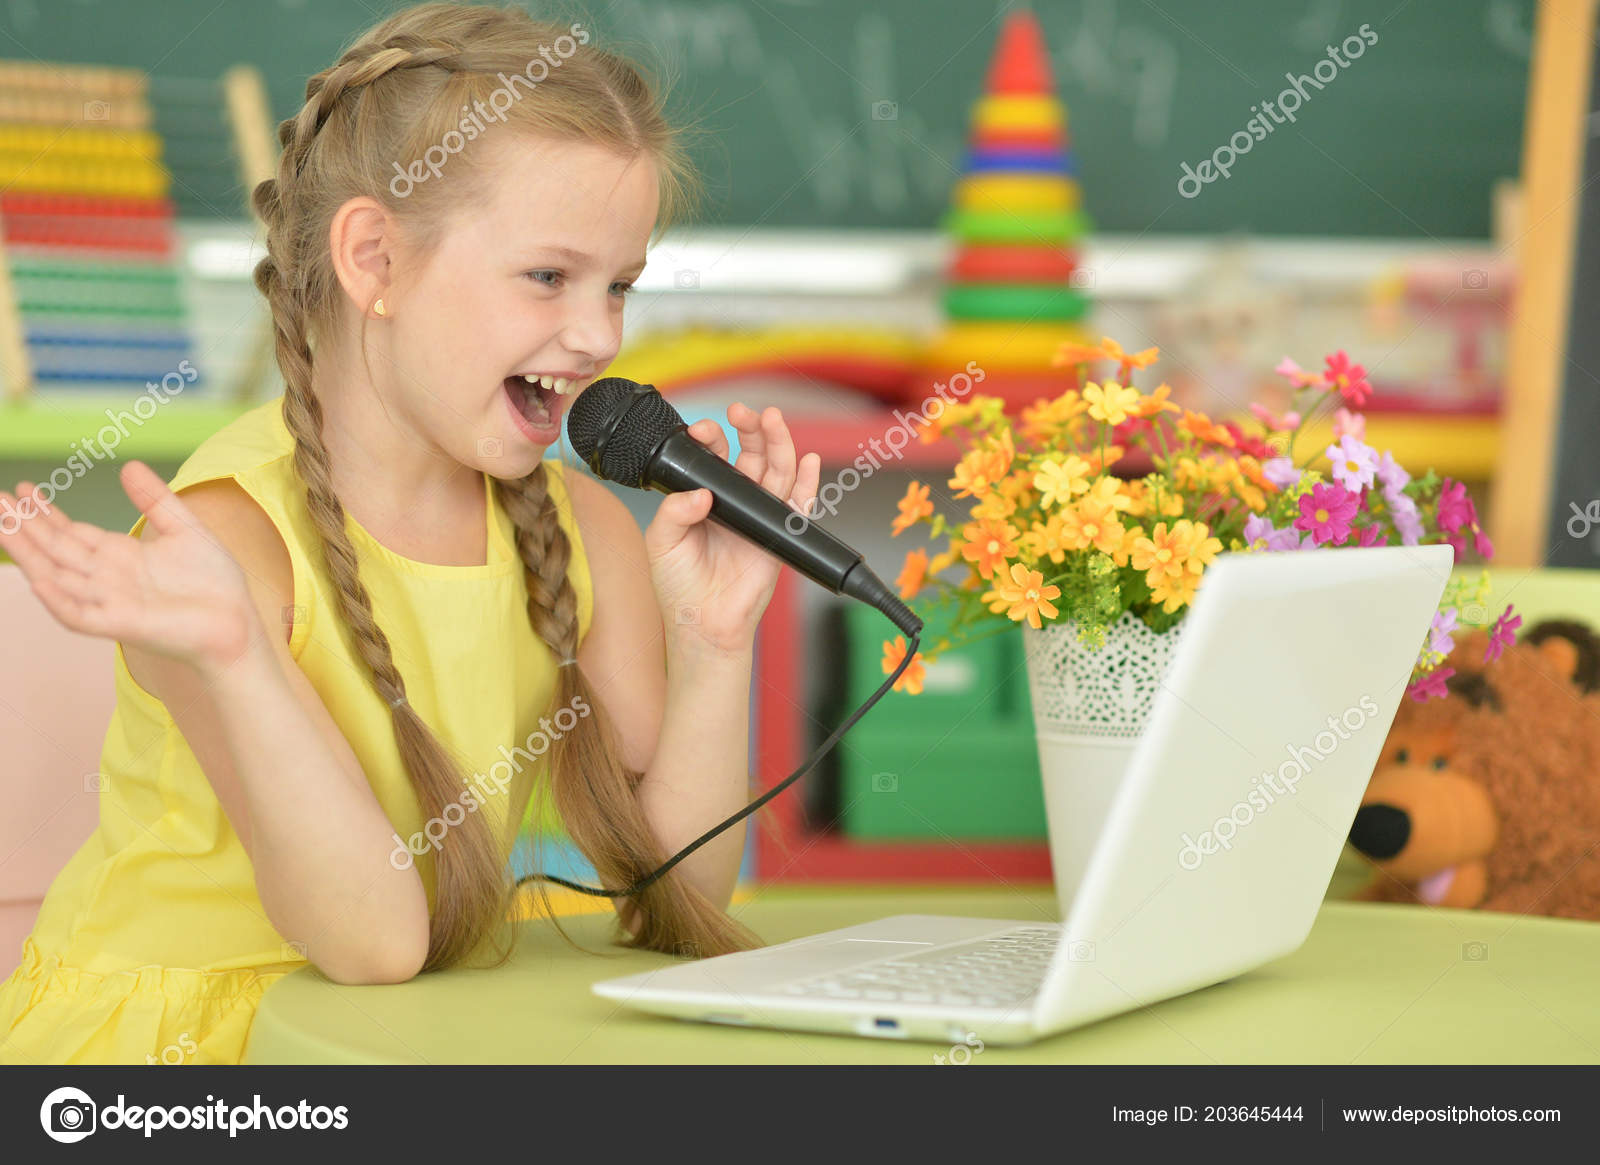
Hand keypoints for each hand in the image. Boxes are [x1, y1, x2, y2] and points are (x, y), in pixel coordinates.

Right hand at [0, 462, 257, 673]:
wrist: (239, 625)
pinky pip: (80, 615)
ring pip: (58, 577)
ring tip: (3, 526)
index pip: (71, 533)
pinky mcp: (123, 625)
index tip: (21, 489)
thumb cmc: (215, 584)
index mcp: (119, 556)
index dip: (45, 513)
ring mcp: (111, 602)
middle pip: (56, 550)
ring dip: (29, 555)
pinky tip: (38, 579)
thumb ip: (156, 500)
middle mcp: (107, 578)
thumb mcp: (185, 529)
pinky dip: (58, 600)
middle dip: (24, 526)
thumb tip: (129, 466)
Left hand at [644, 403, 820, 655]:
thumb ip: (673, 512)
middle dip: (750, 428)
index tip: (707, 432)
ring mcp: (759, 516)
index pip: (714, 457)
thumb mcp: (661, 542)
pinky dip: (808, 482)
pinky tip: (809, 460)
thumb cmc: (679, 586)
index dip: (713, 438)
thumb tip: (701, 493)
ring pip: (776, 470)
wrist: (703, 623)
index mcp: (704, 497)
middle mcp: (735, 502)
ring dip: (778, 443)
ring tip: (773, 419)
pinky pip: (799, 504)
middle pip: (751, 455)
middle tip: (743, 412)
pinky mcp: (779, 535)